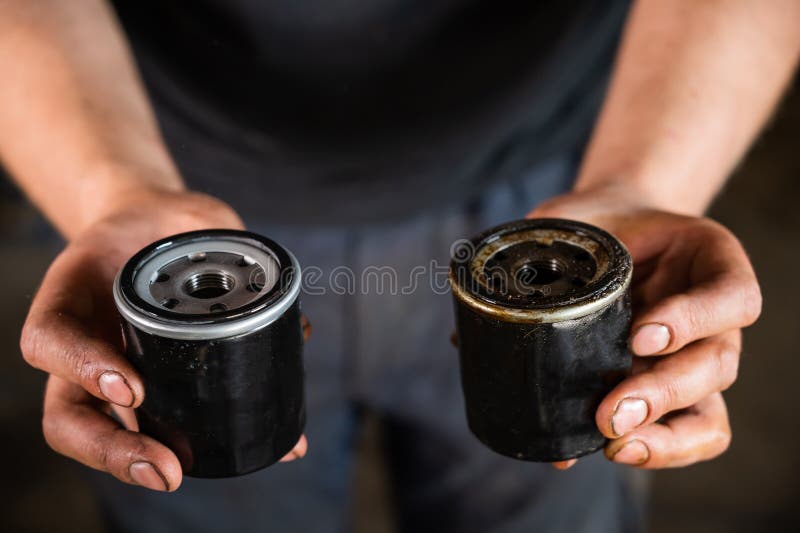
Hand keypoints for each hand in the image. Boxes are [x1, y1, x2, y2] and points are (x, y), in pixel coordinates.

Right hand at [20, 189, 307, 491]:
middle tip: (166, 467)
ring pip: (99, 430)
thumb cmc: (164, 227)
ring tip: (181, 473)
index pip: (52, 339)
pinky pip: (160, 419)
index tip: (134, 389)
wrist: (154, 233)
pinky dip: (207, 439)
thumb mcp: (189, 218)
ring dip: (136, 462)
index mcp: (77, 298)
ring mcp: (108, 371)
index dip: (85, 370)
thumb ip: (232, 249)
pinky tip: (271, 447)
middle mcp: (85, 344)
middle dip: (112, 449)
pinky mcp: (146, 384)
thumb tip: (296, 316)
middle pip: (69, 413)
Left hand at [529, 183, 761, 468]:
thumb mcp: (575, 219)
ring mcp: (695, 360)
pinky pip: (681, 432)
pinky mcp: (667, 391)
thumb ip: (534, 252)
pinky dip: (648, 449)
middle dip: (663, 394)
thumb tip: (460, 330)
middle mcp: (713, 320)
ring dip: (663, 437)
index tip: (641, 336)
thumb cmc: (600, 222)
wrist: (615, 228)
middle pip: (716, 366)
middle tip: (612, 412)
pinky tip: (591, 452)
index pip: (732, 297)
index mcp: (709, 265)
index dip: (692, 321)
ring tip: (610, 442)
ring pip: (709, 413)